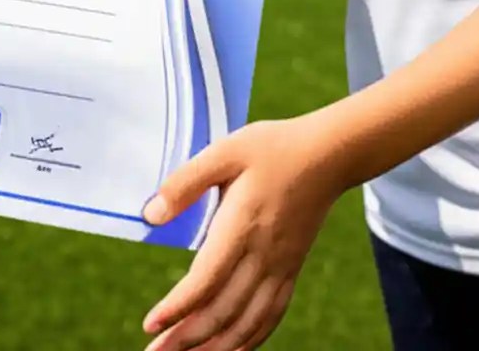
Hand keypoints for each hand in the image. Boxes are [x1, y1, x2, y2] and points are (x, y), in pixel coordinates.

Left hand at [140, 117, 346, 350]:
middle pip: (223, 311)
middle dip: (187, 338)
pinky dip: (250, 339)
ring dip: (216, 346)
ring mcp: (280, 267)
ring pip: (248, 321)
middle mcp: (263, 255)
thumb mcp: (224, 151)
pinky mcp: (290, 269)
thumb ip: (186, 182)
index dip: (178, 308)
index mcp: (242, 226)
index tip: (152, 324)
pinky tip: (230, 350)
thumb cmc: (273, 148)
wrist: (328, 155)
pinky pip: (271, 315)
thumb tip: (151, 214)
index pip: (207, 280)